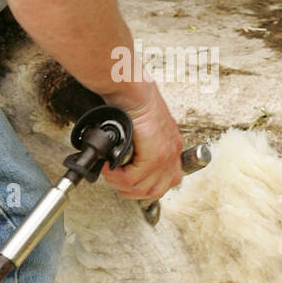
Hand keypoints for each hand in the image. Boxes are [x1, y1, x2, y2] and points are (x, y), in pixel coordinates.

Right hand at [101, 82, 182, 200]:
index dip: (144, 186)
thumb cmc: (132, 103)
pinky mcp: (155, 156)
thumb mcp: (141, 128)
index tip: (128, 182)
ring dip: (122, 185)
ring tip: (110, 173)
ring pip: (144, 189)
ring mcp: (166, 155)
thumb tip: (126, 162)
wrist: (131, 91)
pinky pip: (132, 179)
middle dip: (132, 190)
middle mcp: (172, 153)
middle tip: (116, 180)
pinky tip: (109, 167)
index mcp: (171, 147)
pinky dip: (117, 177)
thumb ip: (140, 146)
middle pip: (156, 190)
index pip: (167, 181)